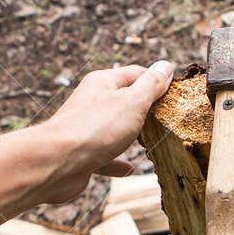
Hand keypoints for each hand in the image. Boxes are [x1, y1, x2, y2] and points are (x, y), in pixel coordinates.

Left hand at [31, 62, 172, 203]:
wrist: (56, 163)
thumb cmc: (95, 128)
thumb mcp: (132, 101)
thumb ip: (151, 85)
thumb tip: (165, 66)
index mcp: (103, 83)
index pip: (136, 74)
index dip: (157, 82)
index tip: (176, 94)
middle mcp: (93, 102)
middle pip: (124, 101)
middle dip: (146, 110)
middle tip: (168, 119)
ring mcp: (87, 129)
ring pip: (114, 129)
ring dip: (132, 135)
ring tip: (152, 141)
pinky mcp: (82, 154)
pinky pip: (104, 155)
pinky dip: (117, 161)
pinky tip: (129, 168)